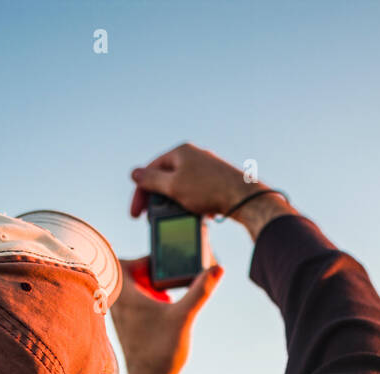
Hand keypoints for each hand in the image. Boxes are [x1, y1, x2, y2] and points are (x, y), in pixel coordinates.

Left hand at [110, 256, 221, 373]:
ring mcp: (121, 316)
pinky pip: (132, 303)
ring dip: (148, 285)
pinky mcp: (127, 326)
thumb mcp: (184, 316)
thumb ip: (200, 290)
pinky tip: (164, 308)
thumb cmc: (160, 351)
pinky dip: (147, 299)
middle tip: (168, 274)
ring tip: (166, 292)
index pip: (120, 261)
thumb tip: (217, 269)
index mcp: (124, 296)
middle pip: (126, 273)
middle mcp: (117, 304)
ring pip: (130, 289)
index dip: (140, 258)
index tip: (160, 264)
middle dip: (148, 270)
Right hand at [129, 143, 292, 240]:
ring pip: (181, 186)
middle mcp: (194, 155)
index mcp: (180, 151)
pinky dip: (191, 203)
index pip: (150, 170)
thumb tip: (134, 173)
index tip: (136, 214)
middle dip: (157, 198)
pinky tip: (195, 214)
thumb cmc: (208, 190)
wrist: (245, 198)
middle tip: (151, 217)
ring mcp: (207, 167)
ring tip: (174, 217)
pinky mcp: (217, 180)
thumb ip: (151, 180)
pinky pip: (196, 192)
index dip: (140, 193)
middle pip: (165, 177)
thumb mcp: (173, 186)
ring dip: (174, 202)